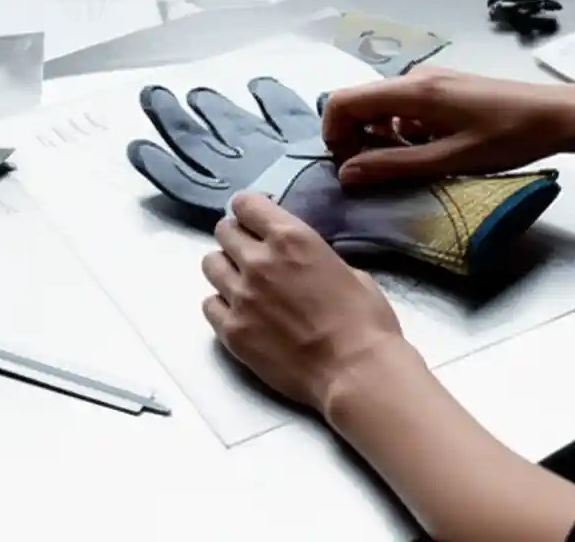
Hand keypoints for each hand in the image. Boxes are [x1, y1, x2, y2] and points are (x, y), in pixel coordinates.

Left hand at [201, 192, 405, 413]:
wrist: (354, 371)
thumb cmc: (365, 321)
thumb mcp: (348, 270)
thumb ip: (314, 257)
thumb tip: (299, 260)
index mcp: (291, 238)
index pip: (246, 204)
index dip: (250, 210)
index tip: (256, 219)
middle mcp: (258, 261)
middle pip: (223, 231)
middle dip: (237, 237)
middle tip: (251, 252)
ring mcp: (240, 297)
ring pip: (210, 264)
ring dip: (226, 268)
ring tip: (243, 283)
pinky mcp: (231, 330)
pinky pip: (209, 305)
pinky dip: (222, 304)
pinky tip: (241, 312)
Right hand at [322, 67, 574, 185]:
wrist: (556, 115)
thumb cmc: (507, 138)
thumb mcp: (448, 160)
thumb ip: (394, 165)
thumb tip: (346, 173)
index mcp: (412, 91)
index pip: (344, 100)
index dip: (333, 133)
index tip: (346, 165)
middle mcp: (414, 78)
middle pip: (360, 103)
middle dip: (355, 138)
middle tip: (373, 173)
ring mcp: (430, 80)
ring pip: (382, 107)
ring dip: (380, 137)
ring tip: (404, 167)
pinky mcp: (444, 88)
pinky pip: (405, 107)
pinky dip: (401, 130)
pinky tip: (427, 152)